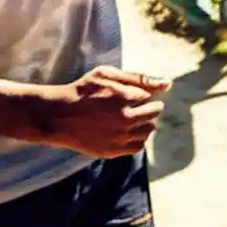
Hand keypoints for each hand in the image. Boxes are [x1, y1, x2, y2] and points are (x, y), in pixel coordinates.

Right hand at [40, 66, 170, 157]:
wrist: (58, 116)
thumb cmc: (83, 90)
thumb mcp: (108, 75)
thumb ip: (139, 79)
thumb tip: (168, 84)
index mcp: (125, 98)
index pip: (150, 97)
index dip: (143, 94)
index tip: (133, 94)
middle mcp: (125, 120)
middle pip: (153, 114)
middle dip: (150, 107)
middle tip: (138, 105)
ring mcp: (119, 138)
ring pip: (148, 132)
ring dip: (146, 123)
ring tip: (133, 117)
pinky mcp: (112, 151)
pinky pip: (137, 147)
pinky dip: (138, 138)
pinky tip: (128, 131)